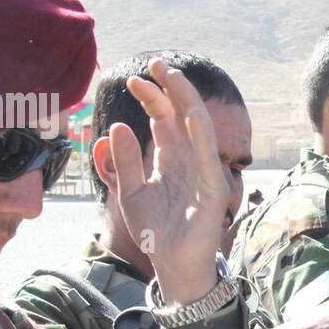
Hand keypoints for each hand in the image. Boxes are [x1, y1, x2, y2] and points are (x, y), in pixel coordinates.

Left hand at [110, 61, 229, 306]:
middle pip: (181, 115)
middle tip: (157, 63)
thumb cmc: (155, 231)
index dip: (151, 98)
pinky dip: (201, 134)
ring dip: (187, 101)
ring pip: (198, 128)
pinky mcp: (212, 188)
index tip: (134, 80)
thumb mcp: (130, 192)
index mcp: (169, 159)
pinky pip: (207, 156)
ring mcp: (201, 171)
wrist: (171, 264)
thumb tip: (117, 126)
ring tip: (173, 77)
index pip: (163, 119)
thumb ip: (125, 161)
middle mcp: (187, 159)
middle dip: (171, 88)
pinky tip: (191, 113)